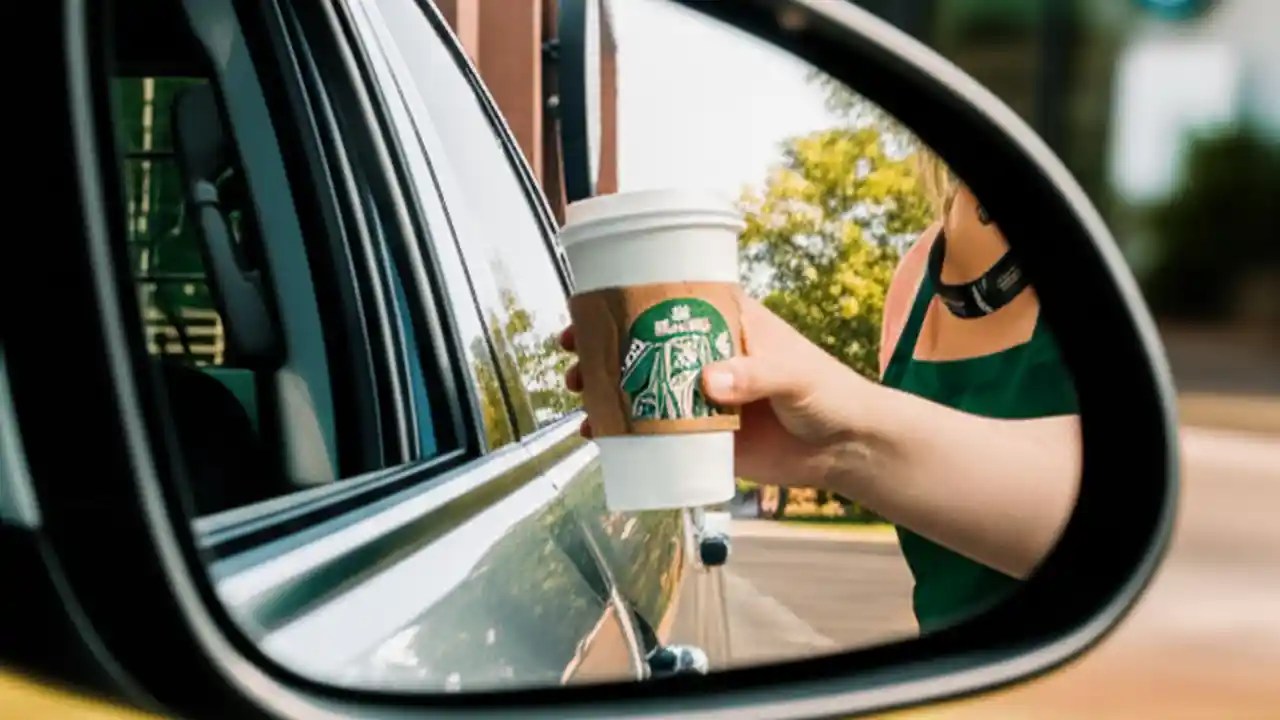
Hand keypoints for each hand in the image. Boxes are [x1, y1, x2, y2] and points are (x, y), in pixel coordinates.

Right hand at [559, 295, 872, 488]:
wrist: (844, 449)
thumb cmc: (828, 393)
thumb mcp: (792, 374)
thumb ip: (754, 375)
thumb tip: (707, 381)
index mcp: (727, 321)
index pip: (669, 297)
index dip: (626, 297)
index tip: (591, 303)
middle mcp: (705, 354)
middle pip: (642, 341)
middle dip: (601, 343)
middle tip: (572, 351)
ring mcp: (699, 394)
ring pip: (640, 384)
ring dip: (604, 385)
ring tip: (579, 391)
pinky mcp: (699, 434)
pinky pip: (651, 430)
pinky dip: (621, 431)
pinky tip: (597, 434)